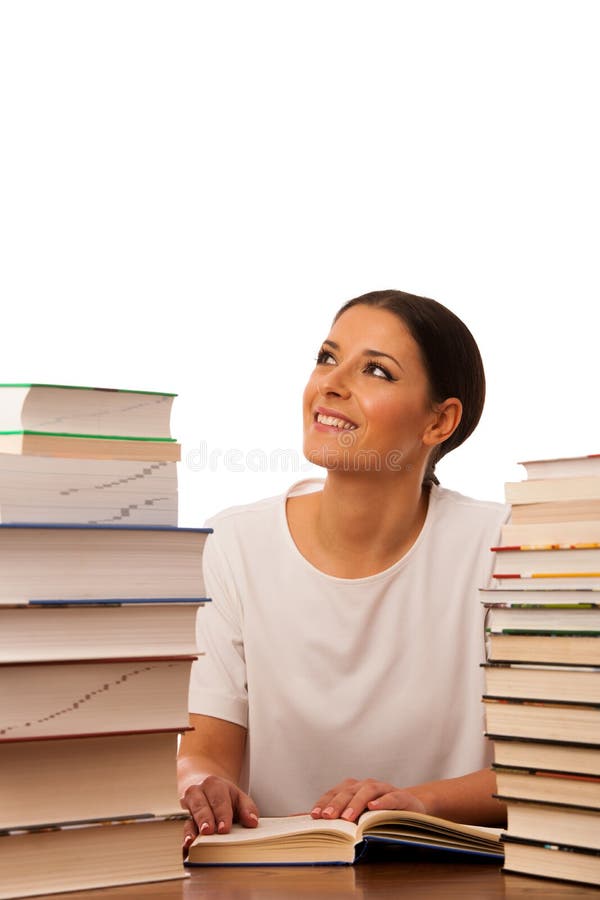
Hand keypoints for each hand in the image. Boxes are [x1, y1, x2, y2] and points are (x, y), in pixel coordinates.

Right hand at [181, 775, 258, 852]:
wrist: (206, 789)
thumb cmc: (225, 797)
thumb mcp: (238, 797)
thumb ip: (247, 808)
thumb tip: (252, 822)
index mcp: (214, 785)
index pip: (219, 800)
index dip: (222, 814)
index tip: (224, 828)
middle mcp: (198, 792)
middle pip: (201, 806)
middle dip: (205, 819)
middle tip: (209, 831)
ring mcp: (189, 806)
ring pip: (190, 818)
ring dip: (191, 829)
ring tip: (193, 841)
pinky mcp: (184, 819)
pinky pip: (185, 829)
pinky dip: (186, 838)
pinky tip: (186, 846)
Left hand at [310, 777, 426, 823]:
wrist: (409, 806)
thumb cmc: (377, 812)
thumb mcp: (358, 814)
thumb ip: (337, 817)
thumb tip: (307, 822)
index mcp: (353, 788)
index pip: (335, 793)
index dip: (324, 803)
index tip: (315, 815)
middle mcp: (366, 785)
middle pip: (349, 791)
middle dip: (337, 804)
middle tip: (328, 817)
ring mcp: (384, 789)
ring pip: (367, 791)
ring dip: (356, 803)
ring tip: (348, 817)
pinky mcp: (401, 796)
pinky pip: (391, 797)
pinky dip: (382, 801)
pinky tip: (374, 807)